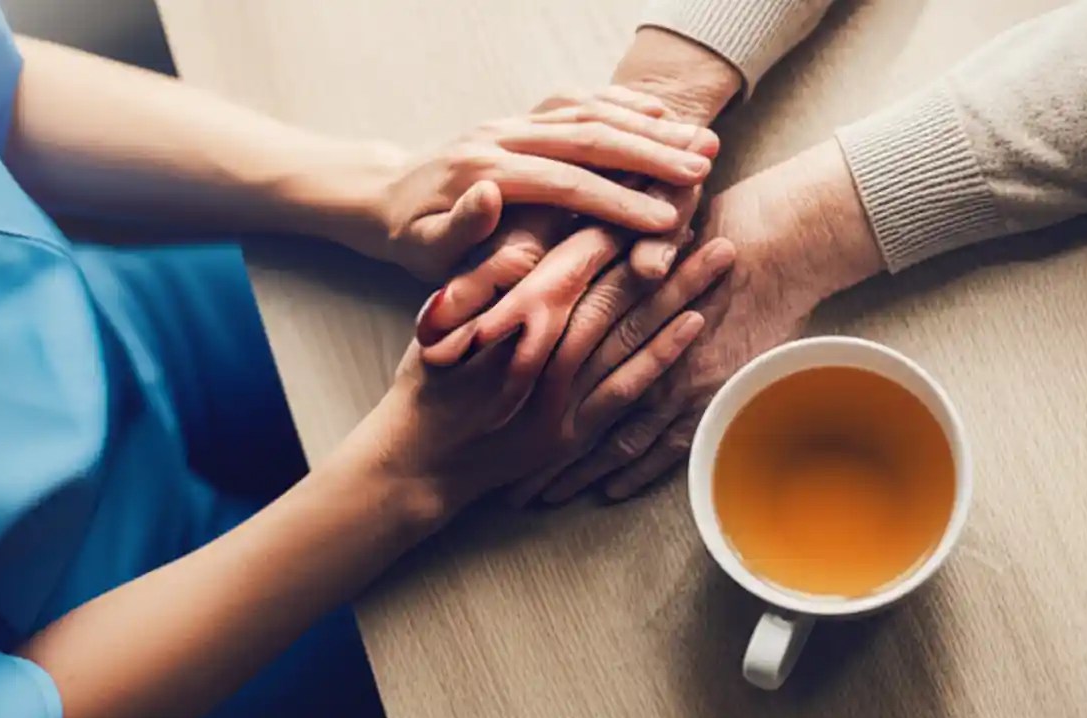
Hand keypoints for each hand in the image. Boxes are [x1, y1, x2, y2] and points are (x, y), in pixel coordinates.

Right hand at [327, 236, 736, 531]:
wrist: (418, 461)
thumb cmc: (430, 378)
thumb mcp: (443, 319)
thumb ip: (487, 279)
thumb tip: (524, 240)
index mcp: (512, 314)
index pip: (578, 253)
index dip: (620, 216)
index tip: (653, 184)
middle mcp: (544, 348)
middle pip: (617, 283)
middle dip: (663, 241)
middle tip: (703, 201)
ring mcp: (563, 393)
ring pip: (632, 330)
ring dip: (680, 290)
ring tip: (720, 253)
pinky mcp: (574, 432)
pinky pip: (627, 390)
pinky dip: (662, 356)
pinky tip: (696, 323)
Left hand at [416, 29, 740, 341]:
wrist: (382, 195)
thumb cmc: (408, 238)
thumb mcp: (422, 249)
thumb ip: (458, 227)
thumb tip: (489, 191)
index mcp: (484, 172)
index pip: (564, 184)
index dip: (618, 200)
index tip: (666, 219)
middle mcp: (502, 136)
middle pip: (587, 135)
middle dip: (650, 152)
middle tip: (703, 167)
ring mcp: (513, 120)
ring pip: (589, 110)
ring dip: (647, 122)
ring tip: (699, 137)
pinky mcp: (520, 117)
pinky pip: (577, 99)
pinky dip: (620, 101)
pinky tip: (659, 110)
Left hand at [515, 141, 886, 503]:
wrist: (778, 243)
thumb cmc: (708, 226)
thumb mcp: (646, 227)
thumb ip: (612, 250)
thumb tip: (600, 272)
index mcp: (606, 316)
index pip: (544, 371)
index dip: (510, 402)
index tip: (474, 429)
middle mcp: (633, 359)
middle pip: (567, 417)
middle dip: (532, 454)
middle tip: (500, 485)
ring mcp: (670, 385)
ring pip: (609, 442)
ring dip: (575, 473)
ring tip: (540, 498)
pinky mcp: (704, 396)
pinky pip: (662, 448)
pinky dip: (633, 472)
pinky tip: (609, 491)